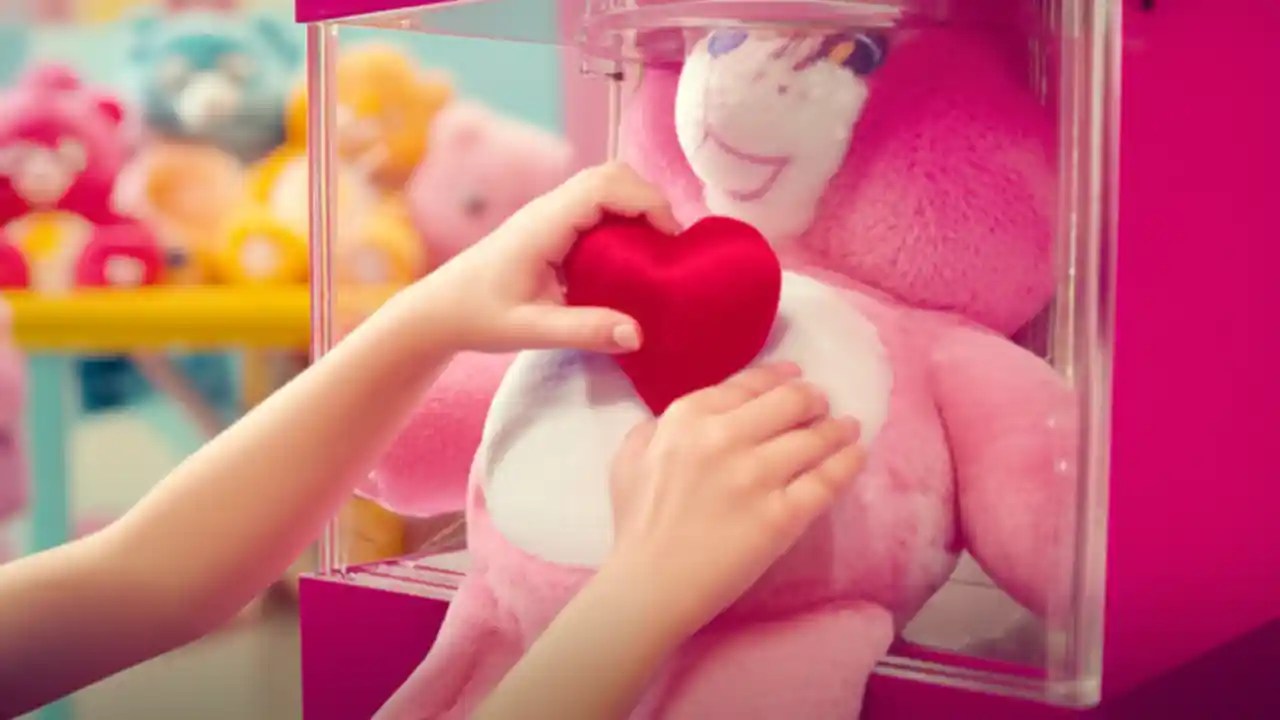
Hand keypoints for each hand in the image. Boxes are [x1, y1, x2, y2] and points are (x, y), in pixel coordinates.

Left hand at [412, 162, 680, 353]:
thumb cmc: (479, 317)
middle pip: (611, 174)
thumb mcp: (531, 330)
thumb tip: (638, 334)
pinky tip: (632, 255)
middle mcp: (548, 209)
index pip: (604, 186)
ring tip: (658, 248)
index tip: (671, 238)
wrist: (440, 311)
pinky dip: (623, 216)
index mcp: (544, 225)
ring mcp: (549, 213)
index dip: (646, 202)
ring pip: (605, 185)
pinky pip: (596, 204)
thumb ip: (584, 331)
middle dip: (649, 199)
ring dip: (637, 205)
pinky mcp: (552, 225)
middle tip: (671, 244)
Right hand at [604, 363, 864, 637]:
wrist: (651, 584)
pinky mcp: (783, 514)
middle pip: (790, 402)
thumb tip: (693, 419)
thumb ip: (660, 427)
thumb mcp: (631, 456)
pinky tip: (856, 455)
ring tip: (850, 428)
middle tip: (824, 405)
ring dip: (838, 429)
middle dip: (813, 399)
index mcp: (688, 417)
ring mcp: (757, 475)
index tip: (797, 377)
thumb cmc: (637, 523)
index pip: (748, 384)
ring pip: (815, 438)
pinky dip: (848, 463)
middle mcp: (726, 436)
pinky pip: (827, 480)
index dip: (780, 377)